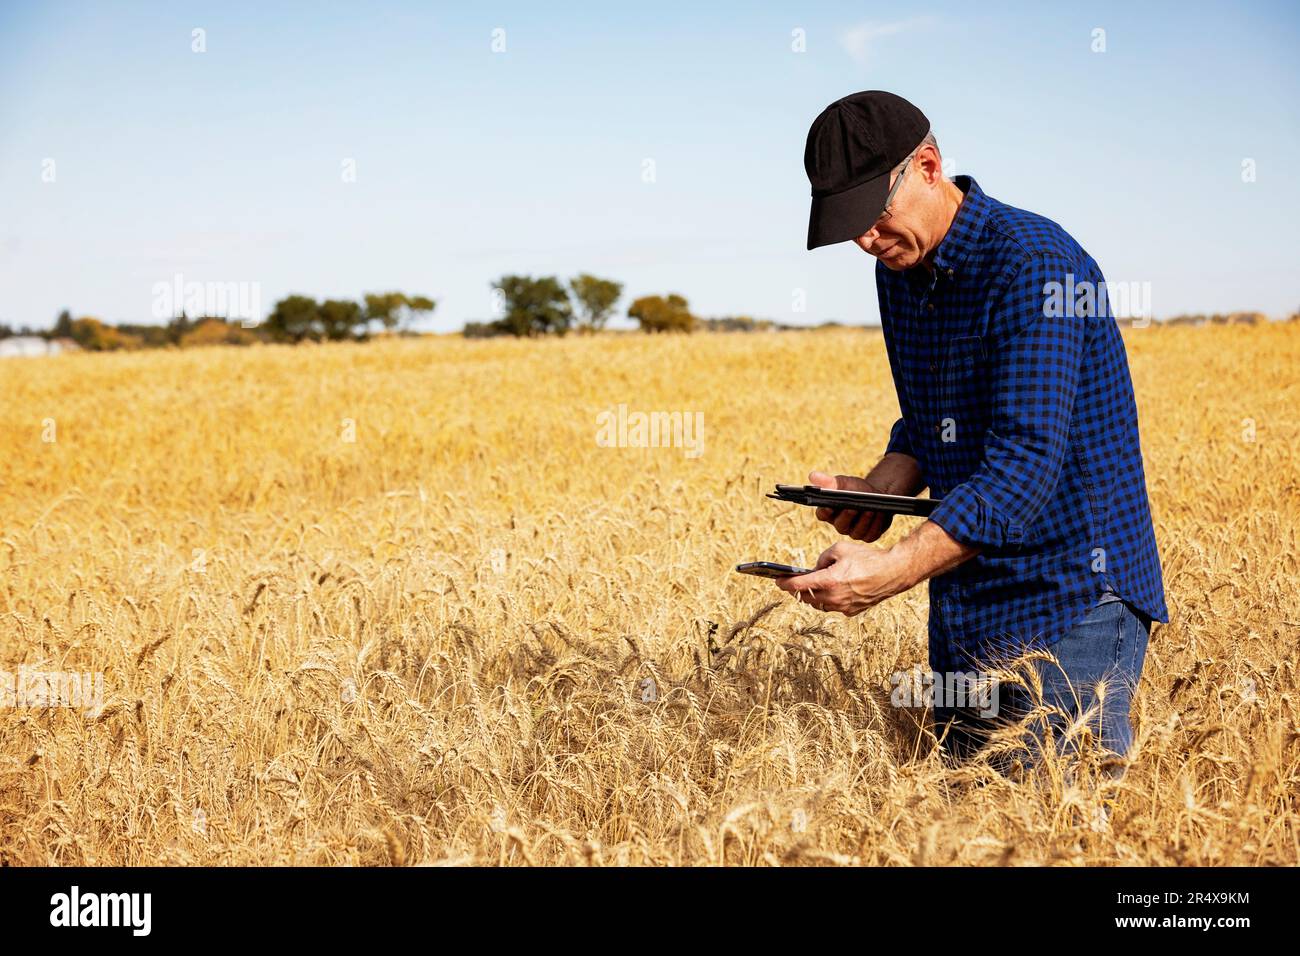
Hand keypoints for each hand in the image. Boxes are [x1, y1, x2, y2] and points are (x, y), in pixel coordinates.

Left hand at [773, 540, 910, 615]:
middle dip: (796, 590)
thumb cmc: (867, 558)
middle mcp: (834, 597)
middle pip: (806, 597)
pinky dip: (828, 599)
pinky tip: (830, 591)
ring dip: (812, 596)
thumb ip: (822, 558)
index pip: (798, 585)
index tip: (777, 581)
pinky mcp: (851, 612)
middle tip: (791, 584)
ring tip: (809, 587)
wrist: (892, 572)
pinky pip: (833, 607)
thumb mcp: (840, 549)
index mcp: (829, 581)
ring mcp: (843, 607)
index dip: (785, 583)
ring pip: (819, 604)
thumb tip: (815, 568)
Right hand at [808, 470, 894, 541]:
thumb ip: (829, 481)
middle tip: (854, 507)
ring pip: (856, 532)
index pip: (822, 515)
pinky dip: (876, 524)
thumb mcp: (843, 483)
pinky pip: (870, 535)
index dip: (825, 511)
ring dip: (864, 521)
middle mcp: (840, 525)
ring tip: (871, 509)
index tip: (829, 505)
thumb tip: (812, 475)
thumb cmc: (855, 489)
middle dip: (848, 516)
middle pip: (840, 525)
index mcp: (829, 512)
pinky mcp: (868, 536)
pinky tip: (880, 514)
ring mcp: (854, 532)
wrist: (876, 496)